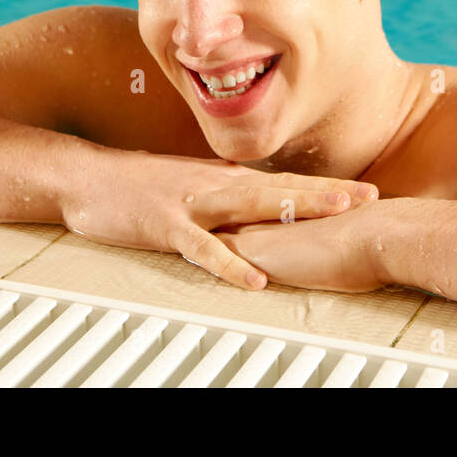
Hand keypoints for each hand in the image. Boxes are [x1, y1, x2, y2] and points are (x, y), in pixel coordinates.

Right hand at [60, 148, 378, 289]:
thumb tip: (257, 196)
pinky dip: (230, 264)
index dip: (324, 187)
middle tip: (368, 197)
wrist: (87, 177)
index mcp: (225, 178)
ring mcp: (194, 204)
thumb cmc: (138, 184)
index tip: (364, 192)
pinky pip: (205, 249)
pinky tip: (255, 279)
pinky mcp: (168, 226)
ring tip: (333, 216)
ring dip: (295, 208)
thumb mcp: (191, 183)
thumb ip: (225, 190)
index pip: (285, 181)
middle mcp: (217, 185)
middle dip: (327, 193)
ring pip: (254, 205)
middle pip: (282, 188)